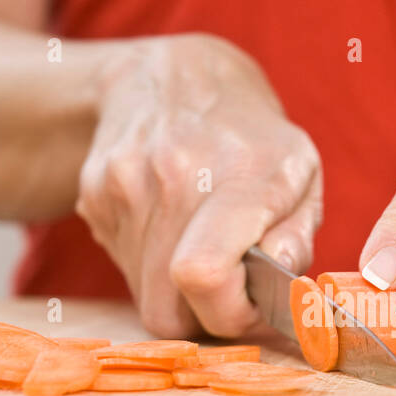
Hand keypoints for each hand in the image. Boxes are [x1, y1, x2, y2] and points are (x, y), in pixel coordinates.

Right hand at [77, 34, 321, 337]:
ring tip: (203, 247)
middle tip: (231, 287)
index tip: (253, 306)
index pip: (205, 276)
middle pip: (167, 311)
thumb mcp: (301, 173)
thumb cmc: (251, 137)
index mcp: (237, 175)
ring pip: (144, 295)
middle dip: (203, 316)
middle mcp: (174, 177)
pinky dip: (152, 265)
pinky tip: (173, 226)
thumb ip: (298, 239)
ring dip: (177, 291)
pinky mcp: (95, 196)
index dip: (231, 315)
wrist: (171, 78)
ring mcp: (124, 186)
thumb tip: (285, 297)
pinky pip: (125, 266)